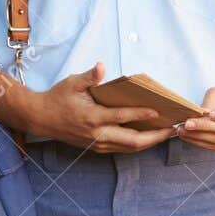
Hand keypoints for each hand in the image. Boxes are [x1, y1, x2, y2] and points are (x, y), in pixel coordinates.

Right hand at [37, 61, 175, 152]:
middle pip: (132, 141)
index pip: (122, 117)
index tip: (158, 112)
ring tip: (167, 134)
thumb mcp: (72, 83)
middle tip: (173, 130)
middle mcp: (97, 135)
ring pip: (129, 148)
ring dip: (150, 142)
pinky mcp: (97, 148)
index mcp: (92, 117)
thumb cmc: (57, 98)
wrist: (40, 119)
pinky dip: (138, 144)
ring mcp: (98, 144)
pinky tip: (150, 137)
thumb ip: (90, 77)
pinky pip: (122, 149)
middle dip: (155, 136)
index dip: (141, 115)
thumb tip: (102, 66)